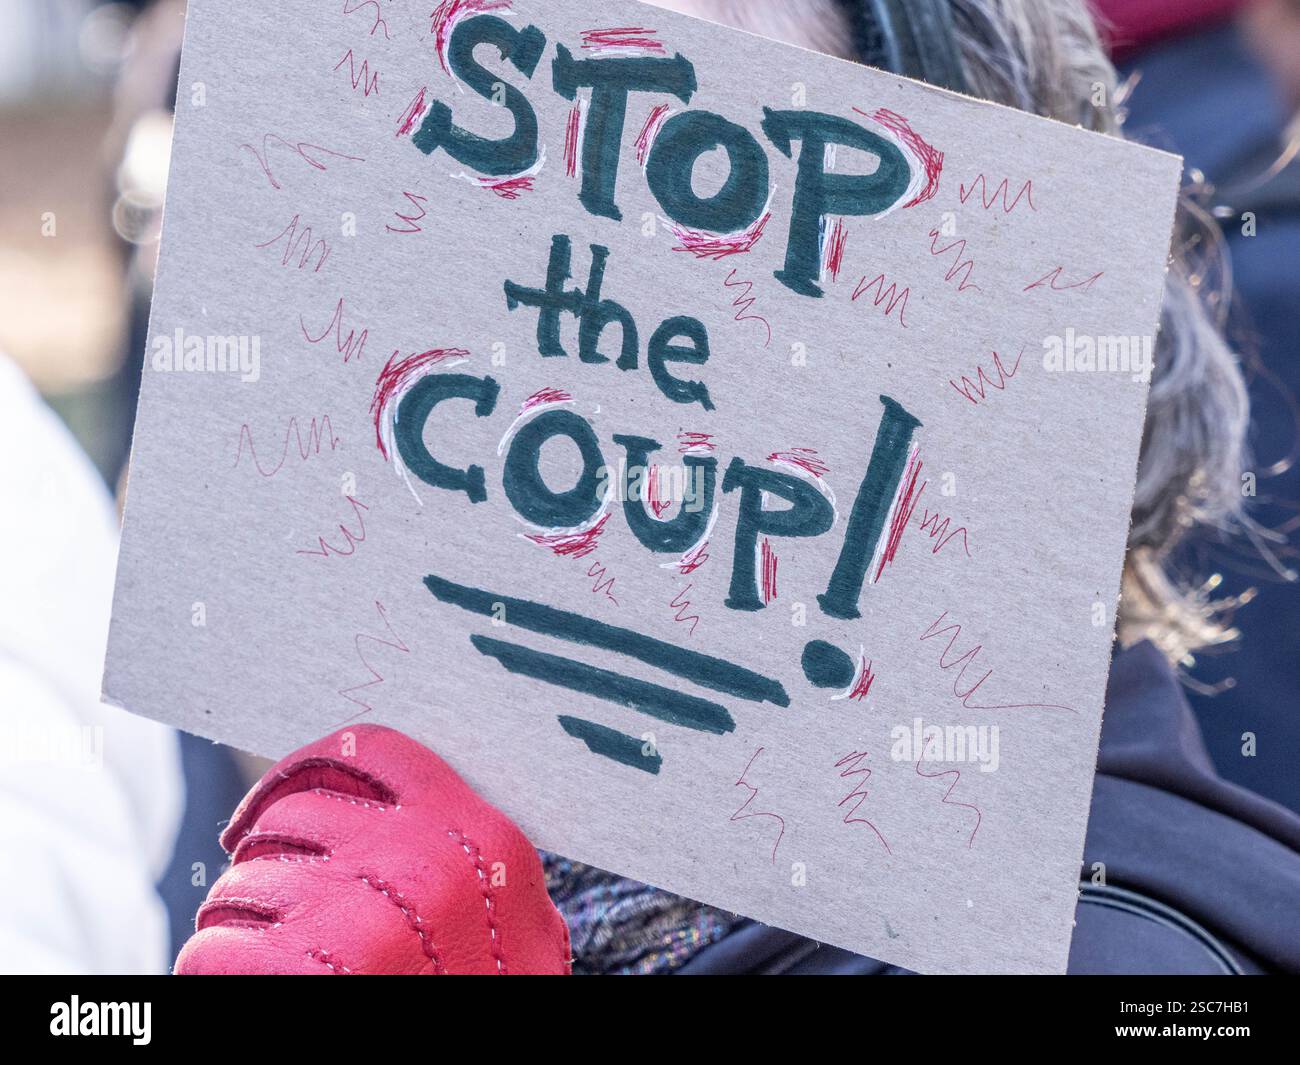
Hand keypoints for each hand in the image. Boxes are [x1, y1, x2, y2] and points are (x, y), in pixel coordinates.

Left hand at [176, 724, 570, 973]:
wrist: (496, 1062)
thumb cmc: (491, 990)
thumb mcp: (513, 916)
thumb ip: (466, 855)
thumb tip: (390, 810)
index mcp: (477, 836)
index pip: (369, 751)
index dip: (305, 767)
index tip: (271, 803)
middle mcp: (421, 861)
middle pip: (292, 815)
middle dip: (268, 858)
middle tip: (272, 903)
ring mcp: (361, 916)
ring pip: (244, 882)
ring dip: (239, 917)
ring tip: (268, 955)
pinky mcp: (305, 972)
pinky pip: (215, 947)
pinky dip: (215, 967)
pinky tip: (249, 984)